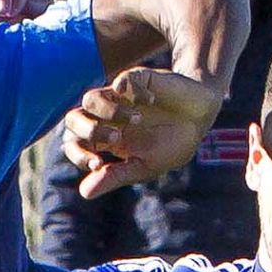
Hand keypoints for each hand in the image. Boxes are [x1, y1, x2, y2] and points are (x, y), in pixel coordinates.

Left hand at [62, 67, 218, 198]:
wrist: (199, 118)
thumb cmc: (171, 145)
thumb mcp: (143, 167)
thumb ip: (114, 176)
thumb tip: (84, 193)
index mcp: (105, 141)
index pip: (74, 144)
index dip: (78, 155)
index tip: (98, 164)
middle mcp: (105, 118)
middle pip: (72, 119)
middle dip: (89, 131)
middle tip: (116, 138)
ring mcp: (117, 96)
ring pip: (89, 99)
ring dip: (110, 111)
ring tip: (138, 120)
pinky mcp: (135, 78)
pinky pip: (120, 81)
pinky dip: (134, 93)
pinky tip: (151, 101)